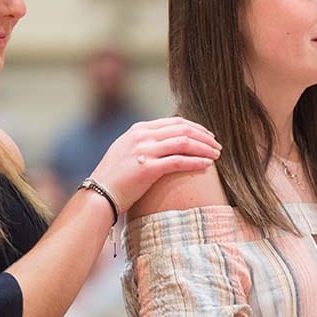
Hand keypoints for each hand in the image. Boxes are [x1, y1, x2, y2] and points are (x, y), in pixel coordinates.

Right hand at [89, 117, 220, 211]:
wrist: (98, 194)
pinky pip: (179, 161)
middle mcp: (142, 136)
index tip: (208, 136)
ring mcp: (144, 151)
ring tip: (216, 155)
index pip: (174, 122)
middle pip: (183, 129)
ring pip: (184, 143)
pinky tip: (207, 165)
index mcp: (139, 129)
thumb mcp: (127, 151)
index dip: (195, 127)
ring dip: (204, 148)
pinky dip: (196, 162)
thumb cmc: (114, 178)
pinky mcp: (147, 168)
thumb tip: (167, 143)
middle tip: (217, 146)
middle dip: (204, 137)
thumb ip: (145, 143)